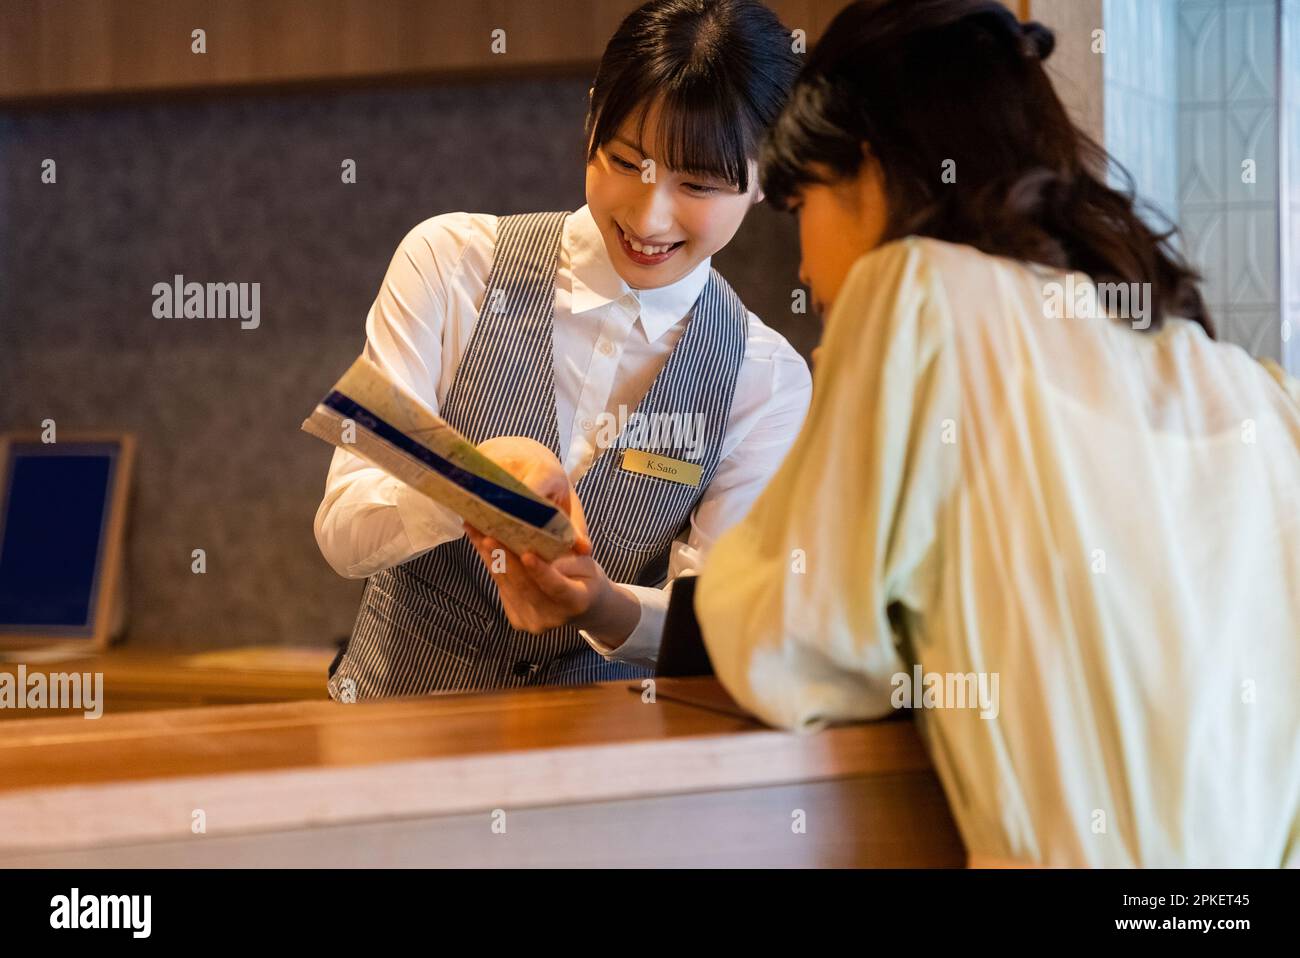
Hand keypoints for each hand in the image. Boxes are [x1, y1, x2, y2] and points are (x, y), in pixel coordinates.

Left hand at [463, 523, 633, 636]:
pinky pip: (501, 588)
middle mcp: (552, 617)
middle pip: (524, 586)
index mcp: (576, 602)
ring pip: (507, 585)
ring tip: (475, 531)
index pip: (556, 587)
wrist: (583, 607)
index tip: (527, 554)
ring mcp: (531, 621)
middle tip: (488, 535)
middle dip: (504, 559)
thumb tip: (546, 543)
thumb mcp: (588, 564)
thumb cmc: (586, 577)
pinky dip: (490, 564)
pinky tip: (479, 543)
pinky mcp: (516, 620)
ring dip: (488, 557)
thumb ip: (569, 557)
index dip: (541, 572)